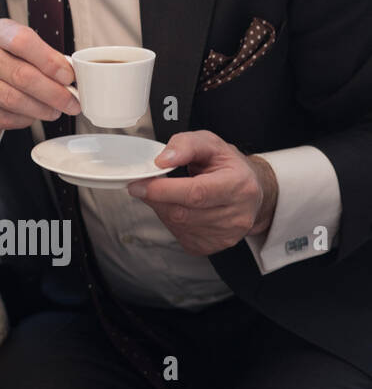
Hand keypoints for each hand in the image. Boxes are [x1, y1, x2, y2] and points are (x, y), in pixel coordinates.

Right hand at [0, 19, 80, 139]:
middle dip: (54, 93)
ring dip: (41, 109)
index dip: (49, 61)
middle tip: (71, 103)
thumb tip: (69, 79)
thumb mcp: (18, 50)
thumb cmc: (1, 64)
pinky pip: (1, 117)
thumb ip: (42, 58)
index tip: (68, 77)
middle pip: (21, 75)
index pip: (23, 41)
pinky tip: (30, 116)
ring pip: (13, 100)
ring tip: (54, 111)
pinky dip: (23, 120)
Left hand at [126, 130, 278, 255]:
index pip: (196, 193)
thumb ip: (185, 145)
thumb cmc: (228, 166)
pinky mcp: (214, 245)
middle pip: (183, 212)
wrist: (249, 190)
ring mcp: (227, 234)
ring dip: (163, 208)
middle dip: (157, 198)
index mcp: (238, 185)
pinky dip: (171, 221)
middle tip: (146, 185)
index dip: (163, 190)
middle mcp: (237, 214)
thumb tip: (162, 160)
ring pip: (178, 225)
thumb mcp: (209, 143)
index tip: (139, 185)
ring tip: (170, 193)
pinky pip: (180, 235)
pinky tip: (179, 207)